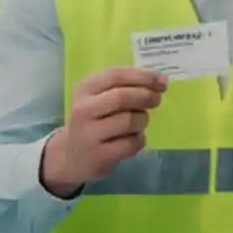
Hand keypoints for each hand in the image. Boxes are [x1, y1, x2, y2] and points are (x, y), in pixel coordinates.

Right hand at [40, 66, 168, 197]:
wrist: (71, 155)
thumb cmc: (94, 119)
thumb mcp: (98, 97)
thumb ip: (123, 86)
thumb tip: (160, 80)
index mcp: (85, 89)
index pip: (116, 75)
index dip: (143, 76)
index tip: (162, 81)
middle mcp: (84, 110)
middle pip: (122, 97)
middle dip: (146, 96)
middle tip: (156, 99)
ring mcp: (89, 134)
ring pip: (129, 121)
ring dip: (143, 119)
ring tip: (140, 121)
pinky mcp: (99, 156)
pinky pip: (131, 144)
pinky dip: (140, 139)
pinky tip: (134, 138)